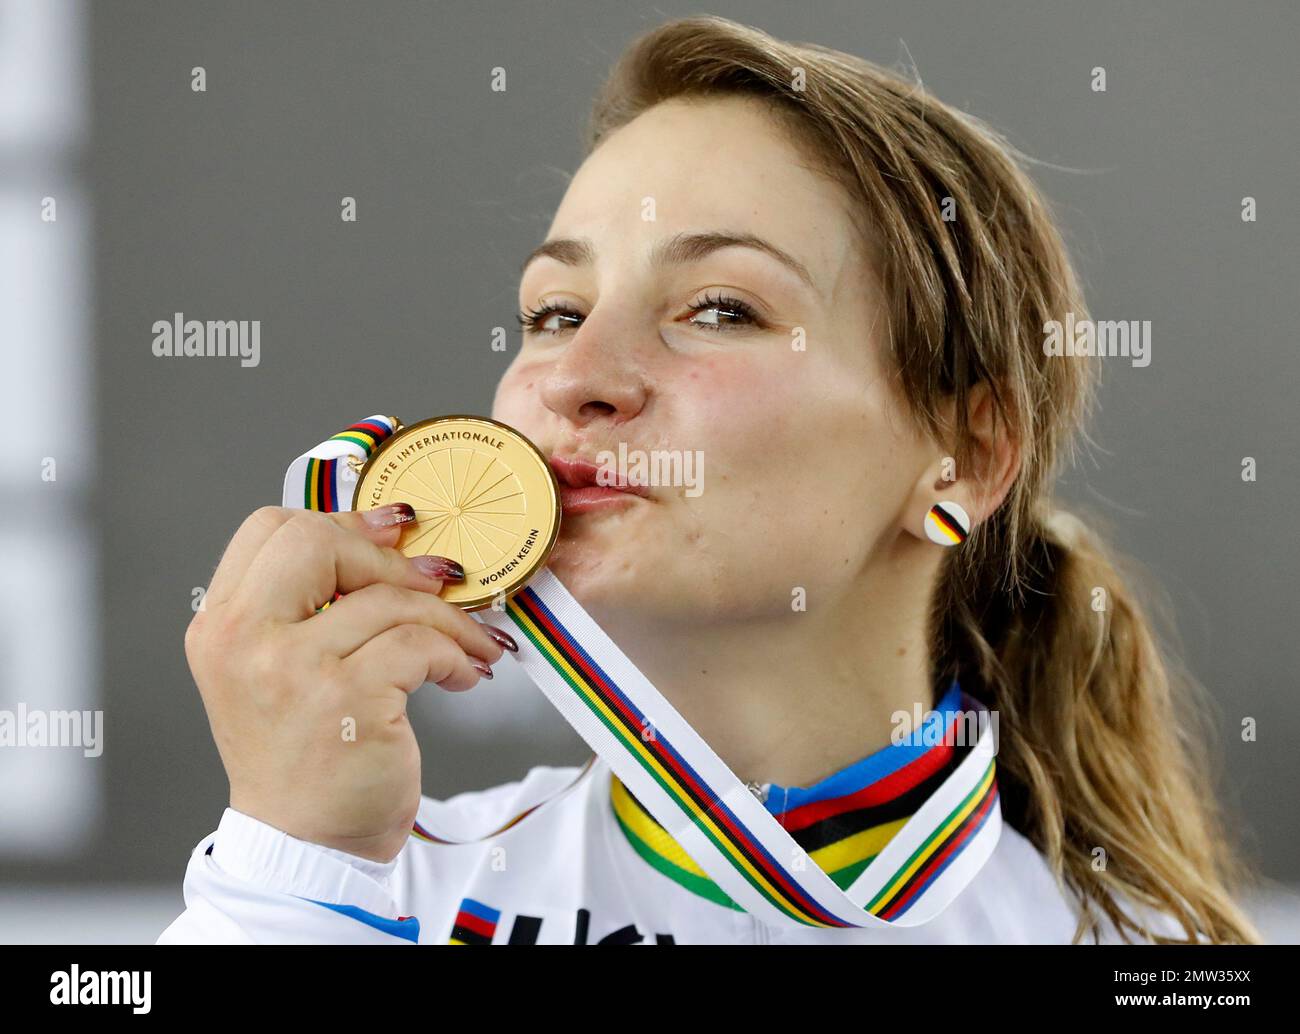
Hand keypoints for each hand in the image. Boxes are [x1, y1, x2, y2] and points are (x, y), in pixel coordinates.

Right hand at [184, 503, 517, 862]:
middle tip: (434, 583)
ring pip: (389, 598)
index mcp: (220, 625)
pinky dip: (457, 654)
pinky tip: (464, 675)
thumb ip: (311, 604)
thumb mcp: (280, 668)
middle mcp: (243, 641)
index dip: (340, 520)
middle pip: (317, 540)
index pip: (270, 530)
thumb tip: (393, 534)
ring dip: (448, 618)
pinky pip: (420, 644)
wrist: (307, 845)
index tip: (393, 533)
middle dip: (389, 557)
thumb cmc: (305, 754)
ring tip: (471, 643)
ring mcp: (293, 670)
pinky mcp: (347, 700)